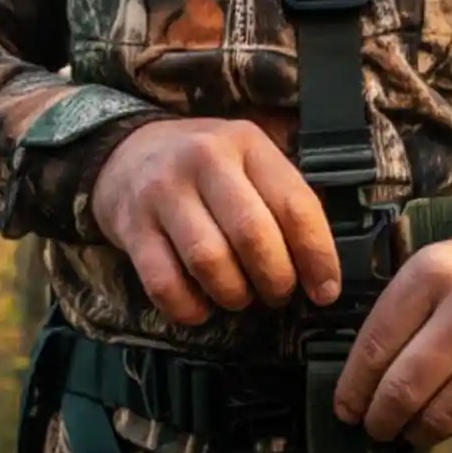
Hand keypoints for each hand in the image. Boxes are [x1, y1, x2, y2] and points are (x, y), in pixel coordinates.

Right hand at [92, 118, 340, 324]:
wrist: (126, 153)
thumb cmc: (204, 170)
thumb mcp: (248, 160)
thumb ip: (282, 201)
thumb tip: (322, 270)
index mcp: (247, 144)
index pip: (295, 205)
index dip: (317, 256)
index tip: (325, 290)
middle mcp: (205, 161)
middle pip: (253, 234)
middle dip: (275, 279)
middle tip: (277, 294)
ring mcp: (163, 193)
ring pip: (209, 261)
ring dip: (234, 295)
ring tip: (240, 297)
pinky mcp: (132, 227)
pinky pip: (164, 283)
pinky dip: (189, 308)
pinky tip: (200, 307)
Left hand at [332, 231, 451, 452]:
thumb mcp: (438, 266)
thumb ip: (399, 315)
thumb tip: (357, 385)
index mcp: (435, 274)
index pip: (373, 348)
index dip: (352, 390)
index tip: (347, 410)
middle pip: (403, 390)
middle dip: (381, 420)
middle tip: (379, 426)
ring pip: (442, 420)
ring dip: (421, 433)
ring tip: (419, 427)